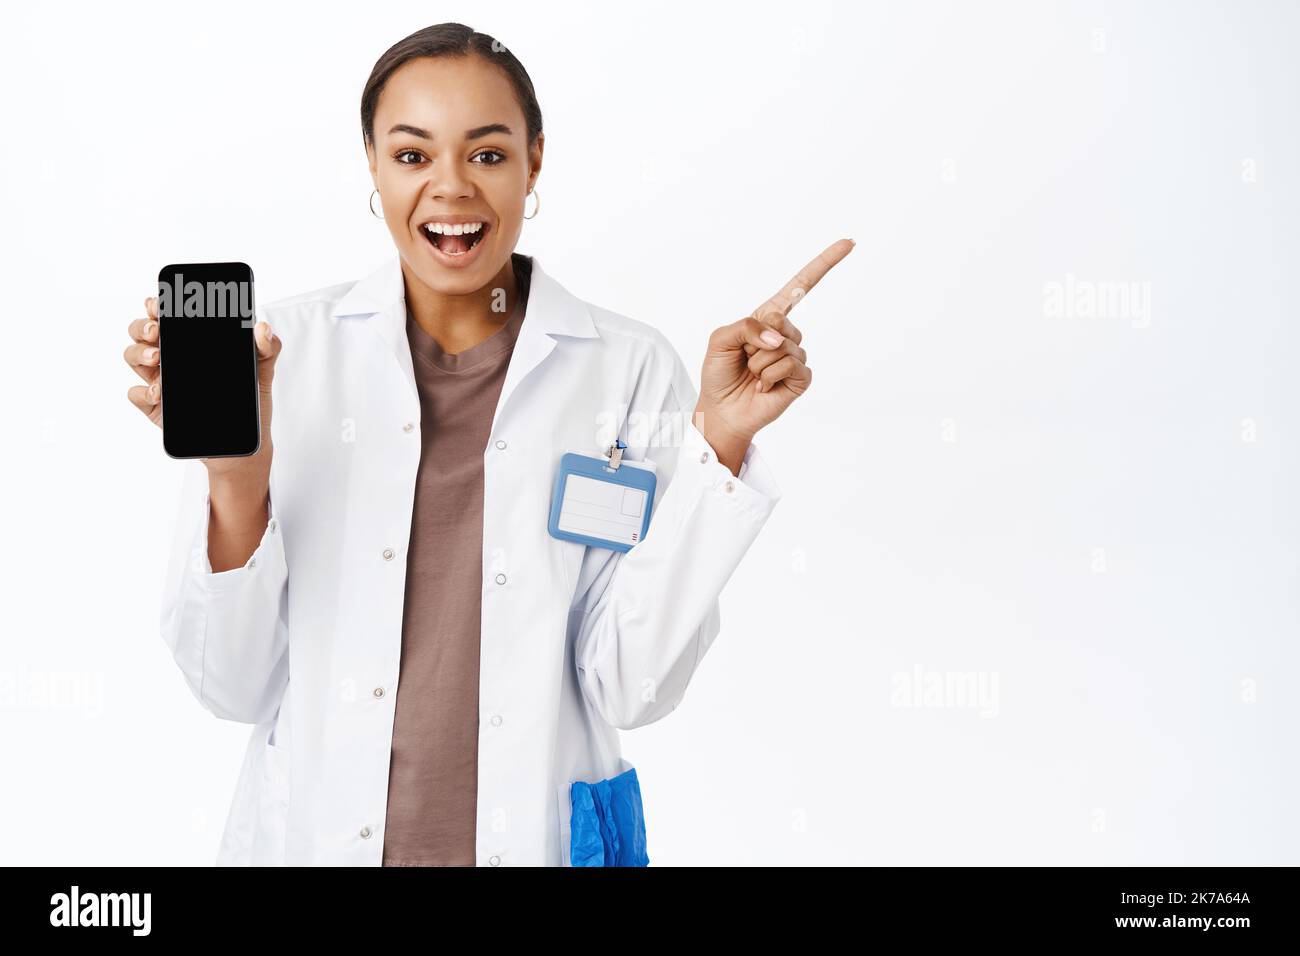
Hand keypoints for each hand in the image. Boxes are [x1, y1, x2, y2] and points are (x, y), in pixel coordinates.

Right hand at [125, 293, 281, 479]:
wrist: (244, 444)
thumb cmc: (249, 402)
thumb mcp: (261, 372)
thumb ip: (266, 348)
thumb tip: (262, 328)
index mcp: (191, 345)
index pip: (167, 318)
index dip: (157, 307)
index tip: (158, 303)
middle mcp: (171, 360)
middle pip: (141, 333)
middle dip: (142, 326)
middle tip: (157, 331)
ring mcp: (161, 383)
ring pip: (133, 357)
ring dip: (139, 353)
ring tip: (157, 359)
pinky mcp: (157, 409)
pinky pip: (136, 395)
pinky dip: (143, 391)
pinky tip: (160, 393)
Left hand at [694, 239, 853, 467]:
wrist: (721, 410)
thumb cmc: (719, 374)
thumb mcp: (720, 339)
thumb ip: (746, 326)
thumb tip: (778, 338)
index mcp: (768, 318)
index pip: (800, 287)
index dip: (823, 264)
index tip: (849, 244)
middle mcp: (785, 335)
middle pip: (780, 319)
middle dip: (754, 340)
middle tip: (745, 358)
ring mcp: (795, 356)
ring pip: (782, 346)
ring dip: (758, 362)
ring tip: (753, 375)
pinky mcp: (801, 378)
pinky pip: (790, 365)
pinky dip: (770, 376)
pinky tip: (764, 386)